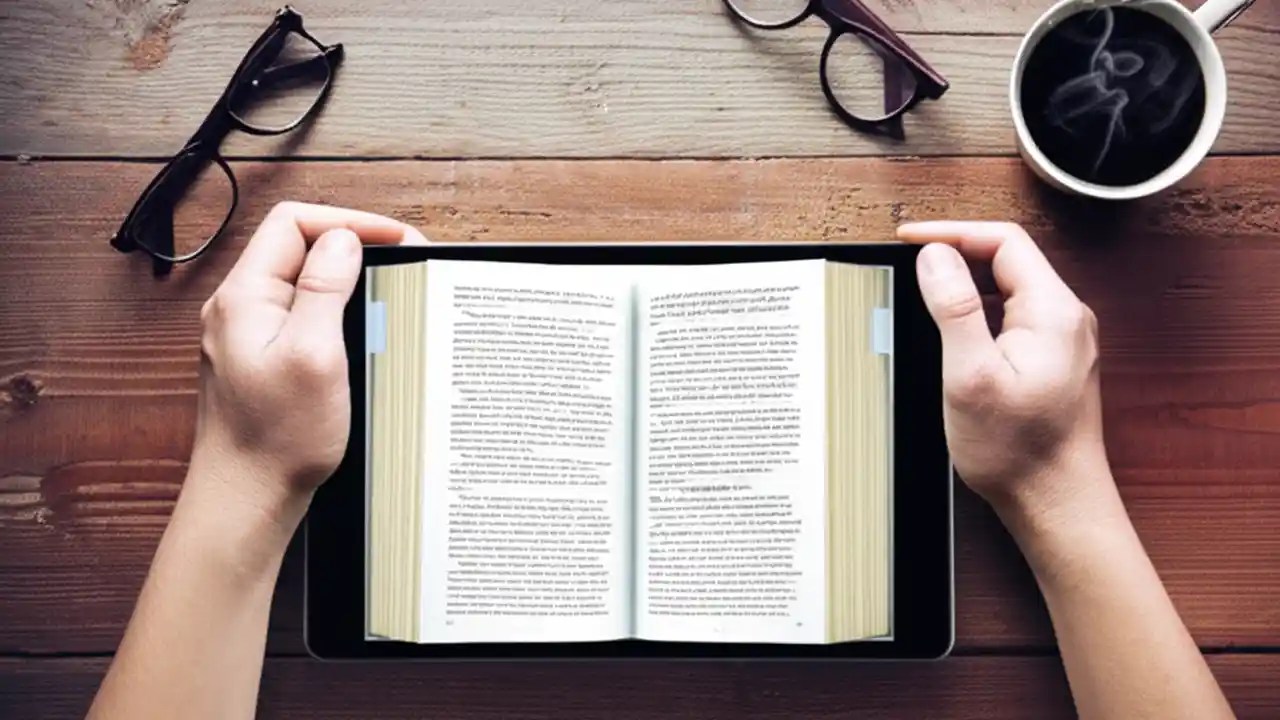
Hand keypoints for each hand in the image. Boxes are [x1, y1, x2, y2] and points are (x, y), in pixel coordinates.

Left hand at [191, 202, 426, 519]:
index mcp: (245, 296)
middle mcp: (241, 308)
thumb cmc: (275, 441)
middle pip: (300, 247)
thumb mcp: (314, 356)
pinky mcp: (264, 358)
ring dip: (349, 281)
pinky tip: (363, 330)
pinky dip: (338, 311)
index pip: (295, 223)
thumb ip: (324, 289)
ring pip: (304, 281)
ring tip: (389, 293)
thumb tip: (343, 240)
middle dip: (355, 247)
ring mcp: (250, 333)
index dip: (350, 222)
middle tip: (402, 263)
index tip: (395, 239)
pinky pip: (303, 314)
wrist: (247, 498)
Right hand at [897, 221, 1109, 524]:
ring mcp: (1061, 340)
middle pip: (1006, 259)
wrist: (1056, 504)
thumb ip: (954, 308)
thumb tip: (935, 256)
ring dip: (965, 281)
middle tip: (909, 259)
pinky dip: (977, 309)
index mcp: (1053, 311)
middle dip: (955, 251)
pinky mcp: (1051, 361)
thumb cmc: (1020, 453)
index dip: (951, 232)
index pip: (1003, 240)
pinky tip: (952, 328)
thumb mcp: (971, 375)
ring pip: (1008, 287)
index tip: (909, 239)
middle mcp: (1065, 318)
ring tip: (923, 288)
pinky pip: (1012, 315)